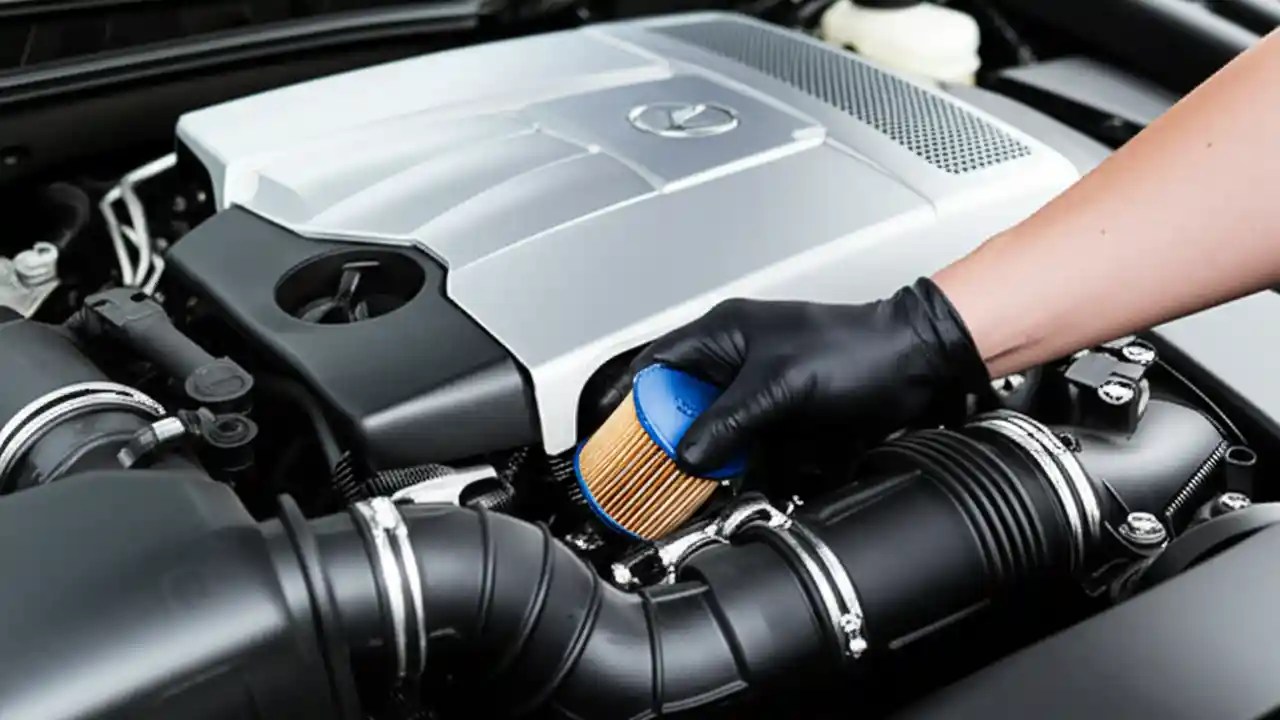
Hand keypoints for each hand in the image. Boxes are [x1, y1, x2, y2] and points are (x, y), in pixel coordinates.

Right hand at [626, 279, 988, 474]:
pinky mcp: (776, 424)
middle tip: (651, 472)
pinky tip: (727, 490)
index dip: (629, 399)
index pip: (656, 366)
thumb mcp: (781, 384)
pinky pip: (740, 454)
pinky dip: (731, 474)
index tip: (614, 435)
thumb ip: (729, 420)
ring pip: (707, 436)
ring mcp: (754, 396)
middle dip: (664, 441)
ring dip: (700, 463)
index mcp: (722, 336)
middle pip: (677, 408)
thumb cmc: (858, 350)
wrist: (914, 369)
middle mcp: (733, 364)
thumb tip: (689, 453)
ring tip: (685, 490)